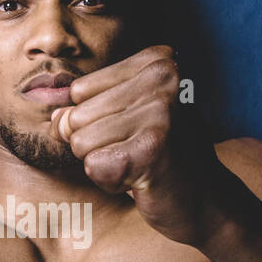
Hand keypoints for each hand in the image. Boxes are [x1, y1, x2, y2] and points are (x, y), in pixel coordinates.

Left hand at [49, 45, 218, 243]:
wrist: (207, 201)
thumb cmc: (161, 157)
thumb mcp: (121, 119)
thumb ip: (81, 110)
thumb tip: (54, 118)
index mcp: (157, 60)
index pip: (79, 91)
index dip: (96, 122)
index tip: (135, 131)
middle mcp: (163, 76)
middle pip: (77, 116)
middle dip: (97, 146)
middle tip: (138, 152)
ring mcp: (160, 110)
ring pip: (82, 142)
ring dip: (105, 164)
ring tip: (141, 164)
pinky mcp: (153, 147)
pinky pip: (95, 166)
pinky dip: (112, 182)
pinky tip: (143, 179)